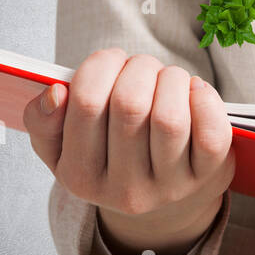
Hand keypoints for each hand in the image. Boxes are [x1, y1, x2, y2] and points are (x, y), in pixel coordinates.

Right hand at [23, 49, 235, 254]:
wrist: (159, 196)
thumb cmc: (108, 153)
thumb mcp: (63, 146)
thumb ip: (43, 121)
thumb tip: (55, 92)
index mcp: (80, 178)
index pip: (85, 102)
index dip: (99, 65)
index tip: (110, 59)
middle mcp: (124, 191)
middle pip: (130, 104)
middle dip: (138, 67)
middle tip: (141, 66)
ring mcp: (169, 187)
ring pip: (170, 117)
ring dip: (171, 78)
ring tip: (167, 77)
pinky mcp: (207, 177)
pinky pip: (211, 133)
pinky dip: (204, 98)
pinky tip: (193, 91)